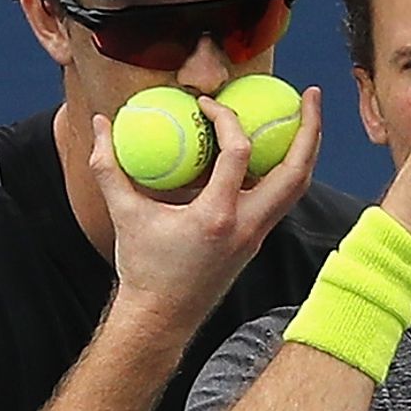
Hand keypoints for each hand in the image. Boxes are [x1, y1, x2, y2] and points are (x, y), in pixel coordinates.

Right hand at [88, 86, 323, 327]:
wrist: (162, 317)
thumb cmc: (142, 268)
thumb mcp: (124, 214)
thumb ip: (109, 166)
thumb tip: (100, 123)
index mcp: (217, 217)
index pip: (238, 153)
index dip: (226, 118)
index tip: (207, 103)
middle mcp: (248, 227)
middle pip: (297, 172)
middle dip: (310, 128)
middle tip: (311, 93)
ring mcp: (257, 236)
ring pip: (297, 187)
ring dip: (305, 149)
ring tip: (304, 116)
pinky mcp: (256, 241)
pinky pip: (280, 199)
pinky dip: (283, 170)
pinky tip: (272, 149)